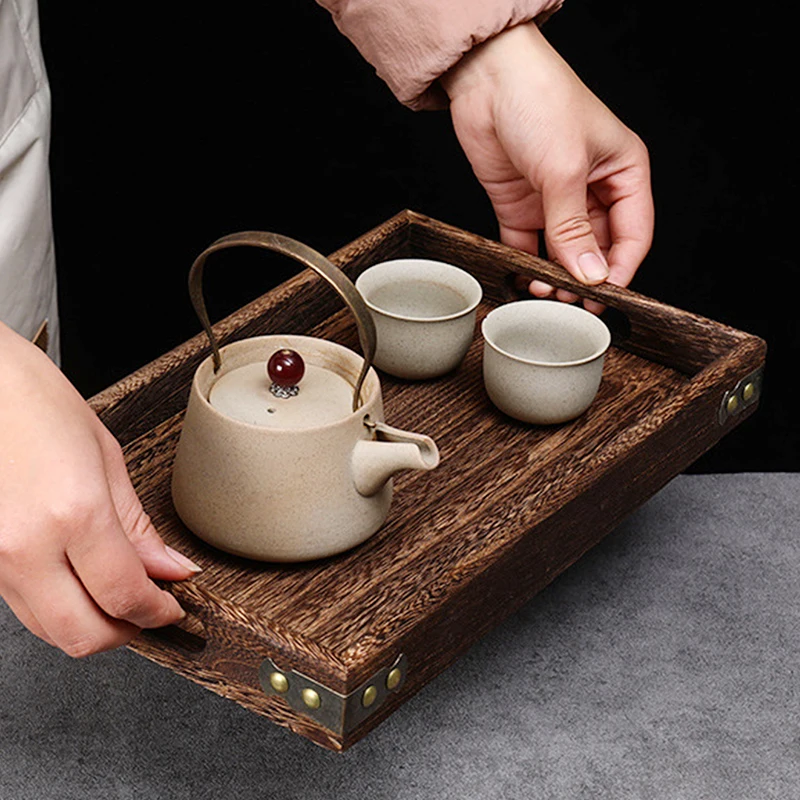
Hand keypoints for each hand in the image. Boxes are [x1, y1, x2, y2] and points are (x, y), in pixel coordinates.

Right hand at [0, 323, 198, 656]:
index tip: (172, 607)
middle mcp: (25, 546)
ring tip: (117, 594)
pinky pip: (21, 606)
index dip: (157, 612)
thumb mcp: (105, 457)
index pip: (124, 595)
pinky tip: (77, 581)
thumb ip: (137, 526)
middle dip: (125, 633)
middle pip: (81, 633)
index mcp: (72, 513)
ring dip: (90, 623)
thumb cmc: (34, 403)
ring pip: (47, 629)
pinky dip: (56, 606)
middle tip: (149, 613)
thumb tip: (169, 569)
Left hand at [441, 21, 653, 310]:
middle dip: (585, 280)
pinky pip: (528, 246)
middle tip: (571, 304)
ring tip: (545, 295)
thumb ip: (574, 228)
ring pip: (563, 254)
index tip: (605, 298)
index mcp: (623, 173)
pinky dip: (526, 267)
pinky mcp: (522, 206)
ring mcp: (556, 200)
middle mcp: (593, 190)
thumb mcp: (565, 170)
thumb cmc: (541, 101)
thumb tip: (591, 276)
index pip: (633, 235)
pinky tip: (523, 282)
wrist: (487, 79)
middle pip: (597, 250)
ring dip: (556, 278)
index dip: (621, 270)